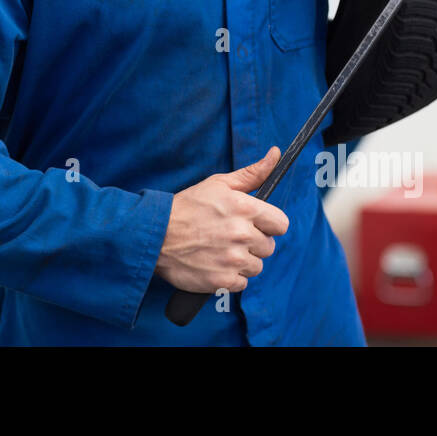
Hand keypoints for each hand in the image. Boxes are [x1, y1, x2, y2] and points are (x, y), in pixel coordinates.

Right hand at [155, 146, 290, 294]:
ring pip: (256, 266)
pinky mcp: (222, 280)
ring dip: (242, 261)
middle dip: (253, 243)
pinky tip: (215, 263)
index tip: (254, 224)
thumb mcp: (219, 183)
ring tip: (221, 250)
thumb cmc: (187, 206)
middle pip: (268, 247)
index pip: (281, 224)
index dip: (268, 224)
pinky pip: (242, 282)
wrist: (155, 234)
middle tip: (230, 236)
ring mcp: (232, 259)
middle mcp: (242, 234)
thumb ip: (252, 173)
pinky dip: (230, 276)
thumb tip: (276, 154)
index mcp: (245, 208)